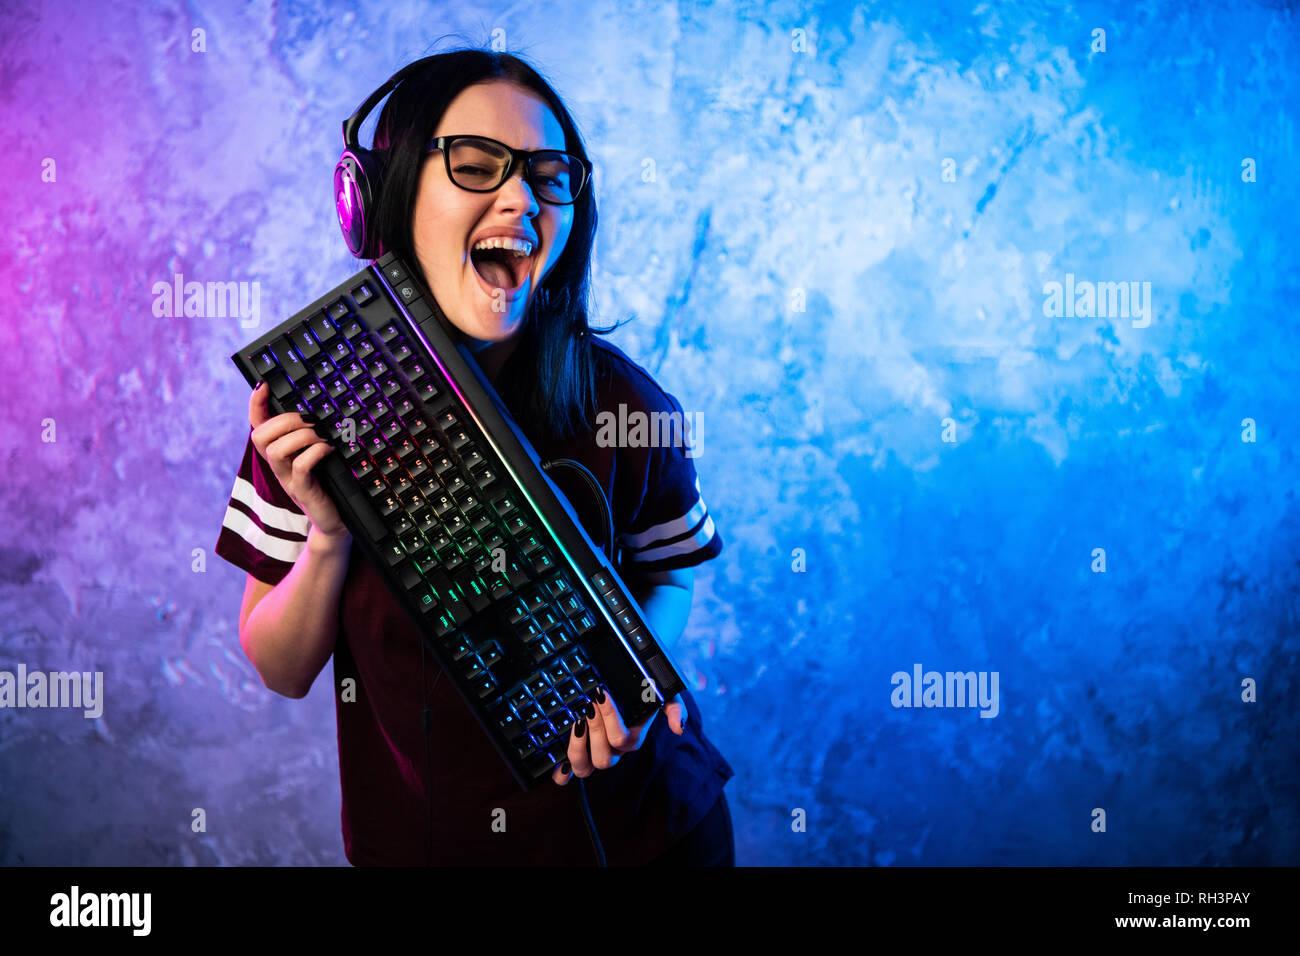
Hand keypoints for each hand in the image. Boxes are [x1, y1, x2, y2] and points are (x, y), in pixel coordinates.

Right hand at [248, 381, 347, 537]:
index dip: (255, 404)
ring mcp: (287, 480)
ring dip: (301, 437)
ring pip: (276, 450)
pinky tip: (328, 449)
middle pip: (260, 435)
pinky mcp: (302, 491)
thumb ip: (311, 434)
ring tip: (322, 437)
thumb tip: (316, 408)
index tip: (262, 384)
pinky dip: (314, 453)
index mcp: (278, 453)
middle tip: (311, 421)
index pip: (256, 425)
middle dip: (285, 420)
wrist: (334, 520)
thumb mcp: (316, 453)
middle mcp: (277, 465)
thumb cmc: (327, 482)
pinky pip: (300, 467)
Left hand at [552, 686, 687, 785]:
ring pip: (585, 768)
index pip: (621, 739)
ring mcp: (595, 753)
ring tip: (575, 722)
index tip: (601, 692)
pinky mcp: (579, 752)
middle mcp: (613, 750)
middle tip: (589, 702)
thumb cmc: (640, 686)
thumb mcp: (662, 691)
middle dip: (594, 728)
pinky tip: (556, 762)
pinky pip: (569, 772)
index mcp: (632, 738)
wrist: (626, 679)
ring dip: (577, 748)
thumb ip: (673, 707)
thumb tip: (678, 728)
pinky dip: (561, 771)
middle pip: (604, 757)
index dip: (609, 718)